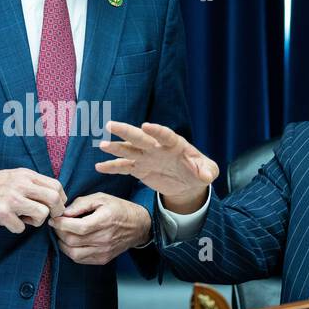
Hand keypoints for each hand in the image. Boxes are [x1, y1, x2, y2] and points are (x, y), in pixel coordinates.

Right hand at [0, 168, 66, 233]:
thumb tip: (55, 200)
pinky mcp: (1, 213)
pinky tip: (8, 221)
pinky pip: (21, 228)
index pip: (57, 186)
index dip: (60, 200)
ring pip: (42, 214)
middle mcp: (21, 184)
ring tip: (23, 218)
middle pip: (55, 200)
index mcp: (26, 175)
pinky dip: (16, 228)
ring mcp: (11, 199)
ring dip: (36, 221)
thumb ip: (33, 184)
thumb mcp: (14, 177)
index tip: (53, 208)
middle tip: (46, 217)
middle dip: (55, 213)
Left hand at [50, 193, 151, 264]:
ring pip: (74, 253)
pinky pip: (80, 259)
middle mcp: (105, 239)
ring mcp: (104, 251)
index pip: (77, 227)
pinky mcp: (103, 259)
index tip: (54, 219)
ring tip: (62, 234)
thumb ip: (81, 204)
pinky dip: (71, 251)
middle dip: (59, 232)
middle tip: (56, 225)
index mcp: (105, 220)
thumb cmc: (118, 209)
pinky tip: (71, 242)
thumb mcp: (101, 198)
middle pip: (72, 241)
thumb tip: (64, 213)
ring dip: (63, 244)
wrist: (138, 226)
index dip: (61, 224)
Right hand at [95, 121, 218, 212]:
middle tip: (111, 125)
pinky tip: (100, 167)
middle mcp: (157, 147)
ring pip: (128, 150)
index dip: (156, 131)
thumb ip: (207, 171)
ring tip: (102, 145)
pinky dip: (112, 167)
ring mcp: (146, 157)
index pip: (165, 135)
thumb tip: (206, 176)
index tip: (146, 125)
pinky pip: (123, 167)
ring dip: (116, 148)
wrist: (186, 183)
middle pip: (140, 138)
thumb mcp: (208, 172)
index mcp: (175, 144)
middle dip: (126, 131)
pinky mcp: (139, 169)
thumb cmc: (199, 172)